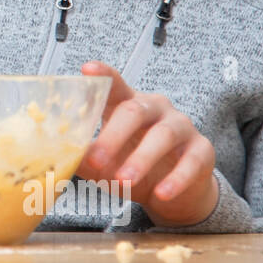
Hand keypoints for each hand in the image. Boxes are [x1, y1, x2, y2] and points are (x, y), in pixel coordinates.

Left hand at [77, 62, 218, 226]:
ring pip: (163, 135)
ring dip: (141, 159)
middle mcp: (156, 109)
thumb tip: (59, 161)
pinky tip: (161, 194)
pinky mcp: (202, 150)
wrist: (174, 192)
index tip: (87, 69)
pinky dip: (175, 179)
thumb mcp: (106, 163)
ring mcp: (181, 127)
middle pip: (134, 111)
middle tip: (96, 160)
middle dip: (113, 136)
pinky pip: (191, 162)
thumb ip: (85, 158)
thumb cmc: (132, 166)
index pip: (115, 85)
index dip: (103, 75)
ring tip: (123, 182)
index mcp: (129, 105)